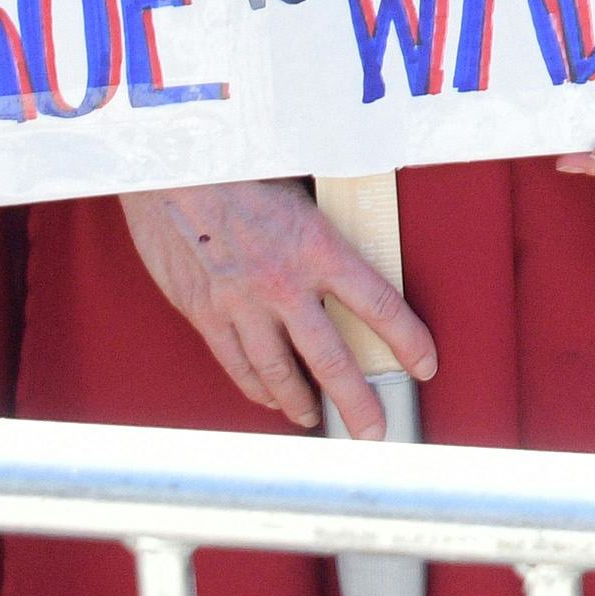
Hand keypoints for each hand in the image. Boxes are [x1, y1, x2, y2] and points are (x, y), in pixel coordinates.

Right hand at [118, 180, 434, 428]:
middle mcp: (282, 283)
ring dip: (302, 403)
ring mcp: (240, 303)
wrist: (168, 165)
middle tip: (374, 431)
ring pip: (278, 373)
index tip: (426, 364)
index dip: (408, 340)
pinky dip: (256, 387)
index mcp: (317, 246)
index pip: (378, 304)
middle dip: (358, 402)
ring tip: (316, 419)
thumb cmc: (238, 164)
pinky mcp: (204, 311)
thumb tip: (358, 234)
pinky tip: (269, 397)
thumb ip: (326, 221)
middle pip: (331, 359)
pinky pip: (235, 363)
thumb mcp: (299, 182)